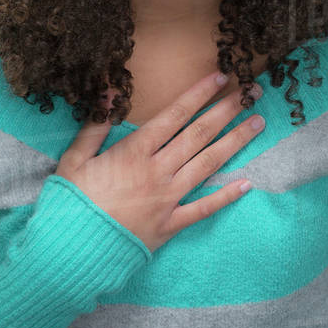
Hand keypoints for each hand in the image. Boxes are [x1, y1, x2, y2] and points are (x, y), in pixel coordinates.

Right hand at [54, 70, 263, 251]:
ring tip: (257, 123)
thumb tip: (109, 90)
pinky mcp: (170, 225)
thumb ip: (96, 124)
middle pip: (199, 134)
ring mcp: (167, 199)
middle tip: (251, 93)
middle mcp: (157, 171)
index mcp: (134, 151)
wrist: (70, 250)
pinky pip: (203, 209)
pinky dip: (226, 197)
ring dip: (235, 142)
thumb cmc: (71, 202)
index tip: (221, 77)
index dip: (199, 94)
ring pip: (208, 164)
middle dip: (226, 110)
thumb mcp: (74, 157)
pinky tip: (246, 184)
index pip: (174, 115)